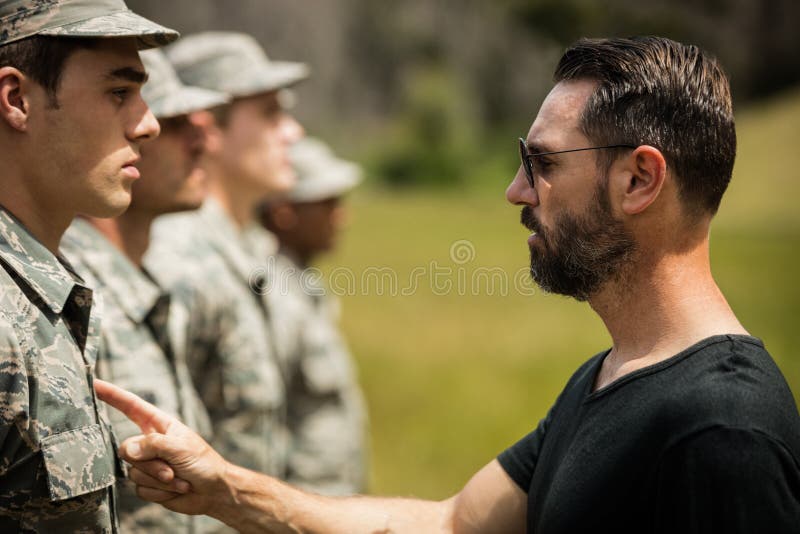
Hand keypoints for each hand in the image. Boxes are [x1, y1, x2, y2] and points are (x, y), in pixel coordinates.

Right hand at [94, 379, 230, 515]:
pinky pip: (140, 490)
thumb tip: (129, 450)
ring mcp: (147, 464)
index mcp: (159, 425)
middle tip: (173, 470)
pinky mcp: (147, 483)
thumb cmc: (203, 463)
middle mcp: (150, 443)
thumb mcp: (181, 448)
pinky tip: (176, 490)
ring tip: (179, 479)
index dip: (112, 395)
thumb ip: (154, 445)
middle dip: (151, 464)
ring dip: (159, 480)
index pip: (131, 407)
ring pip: (134, 473)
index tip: (94, 384)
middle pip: (127, 450)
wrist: (213, 492)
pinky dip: (160, 492)